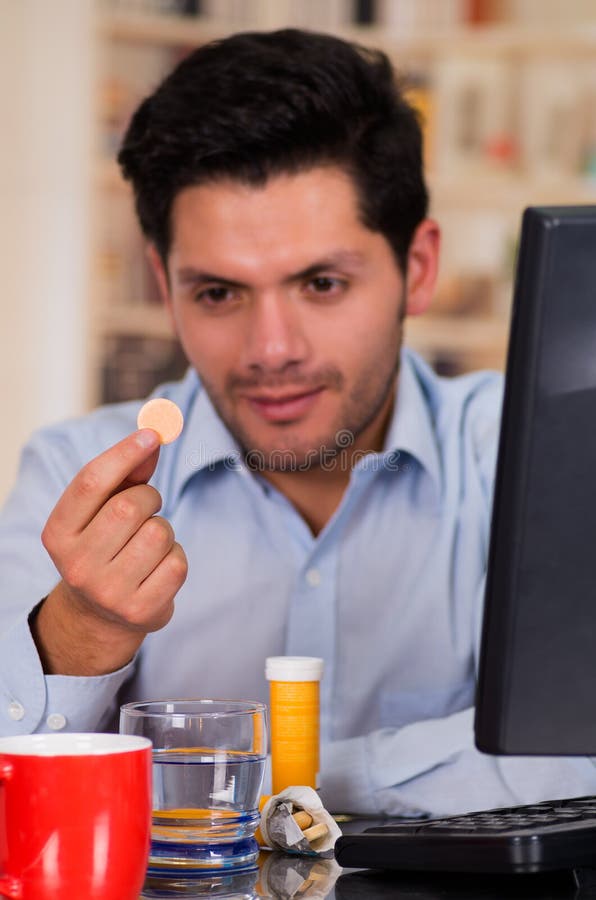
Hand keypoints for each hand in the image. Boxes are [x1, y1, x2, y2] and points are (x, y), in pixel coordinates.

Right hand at [32, 429, 187, 674]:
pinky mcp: (140, 611)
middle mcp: (77, 565)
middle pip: (130, 506)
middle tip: (147, 507)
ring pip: (159, 533)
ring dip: (164, 529)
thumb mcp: (102, 511)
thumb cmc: (105, 545)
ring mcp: (108, 592)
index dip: (124, 453)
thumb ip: (126, 473)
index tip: (151, 434)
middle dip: (150, 497)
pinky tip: (157, 567)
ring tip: (148, 543)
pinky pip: (177, 563)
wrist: (100, 614)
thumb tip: (153, 439)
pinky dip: (175, 557)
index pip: (91, 481)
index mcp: (58, 534)